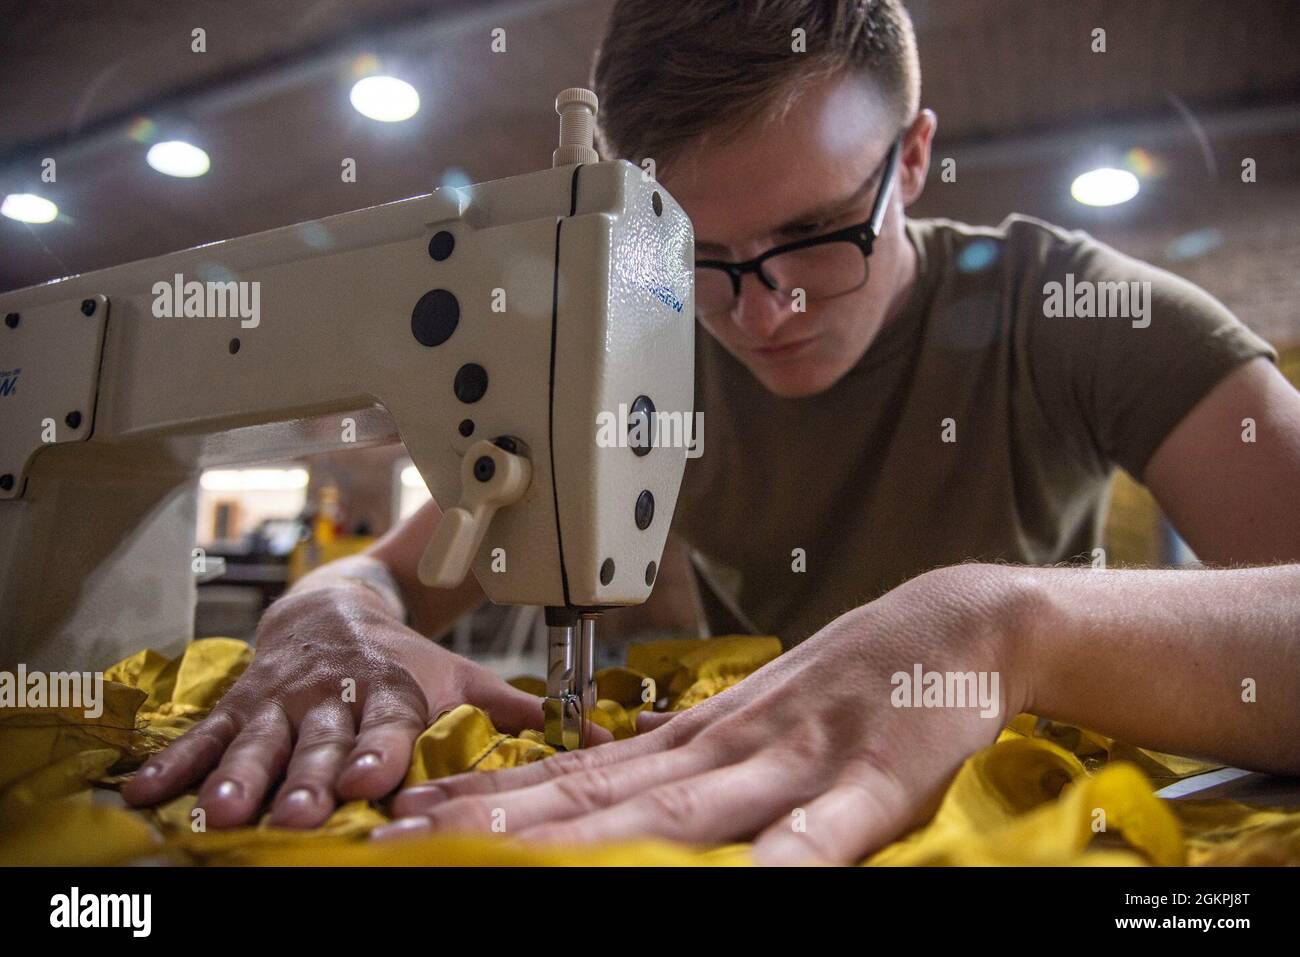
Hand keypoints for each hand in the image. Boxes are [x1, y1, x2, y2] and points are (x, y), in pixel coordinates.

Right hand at [121, 585, 549, 827]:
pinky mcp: (243, 703)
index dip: (378, 750)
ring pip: (258, 741)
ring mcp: (281, 701)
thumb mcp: (461, 677)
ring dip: (239, 776)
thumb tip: (594, 731)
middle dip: (308, 776)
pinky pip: (206, 734)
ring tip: (222, 810)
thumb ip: (519, 710)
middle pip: (318, 742)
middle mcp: (332, 698)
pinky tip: (148, 793)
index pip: (384, 724)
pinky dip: (178, 762)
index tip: (371, 777)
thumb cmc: (406, 656)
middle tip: (299, 811)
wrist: (338, 604)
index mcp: (388, 692)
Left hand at [378, 565, 1032, 863]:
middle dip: (500, 822)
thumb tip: (618, 764)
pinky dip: (769, 863)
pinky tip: (736, 885)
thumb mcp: (757, 712)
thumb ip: (689, 747)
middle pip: (600, 795)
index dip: (496, 797)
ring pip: (674, 813)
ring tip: (495, 858)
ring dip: (583, 840)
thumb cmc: (853, 679)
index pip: (580, 772)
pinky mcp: (869, 787)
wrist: (953, 626)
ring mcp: (794, 765)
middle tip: (404, 838)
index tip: (417, 813)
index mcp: (703, 737)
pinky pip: (813, 839)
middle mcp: (729, 748)